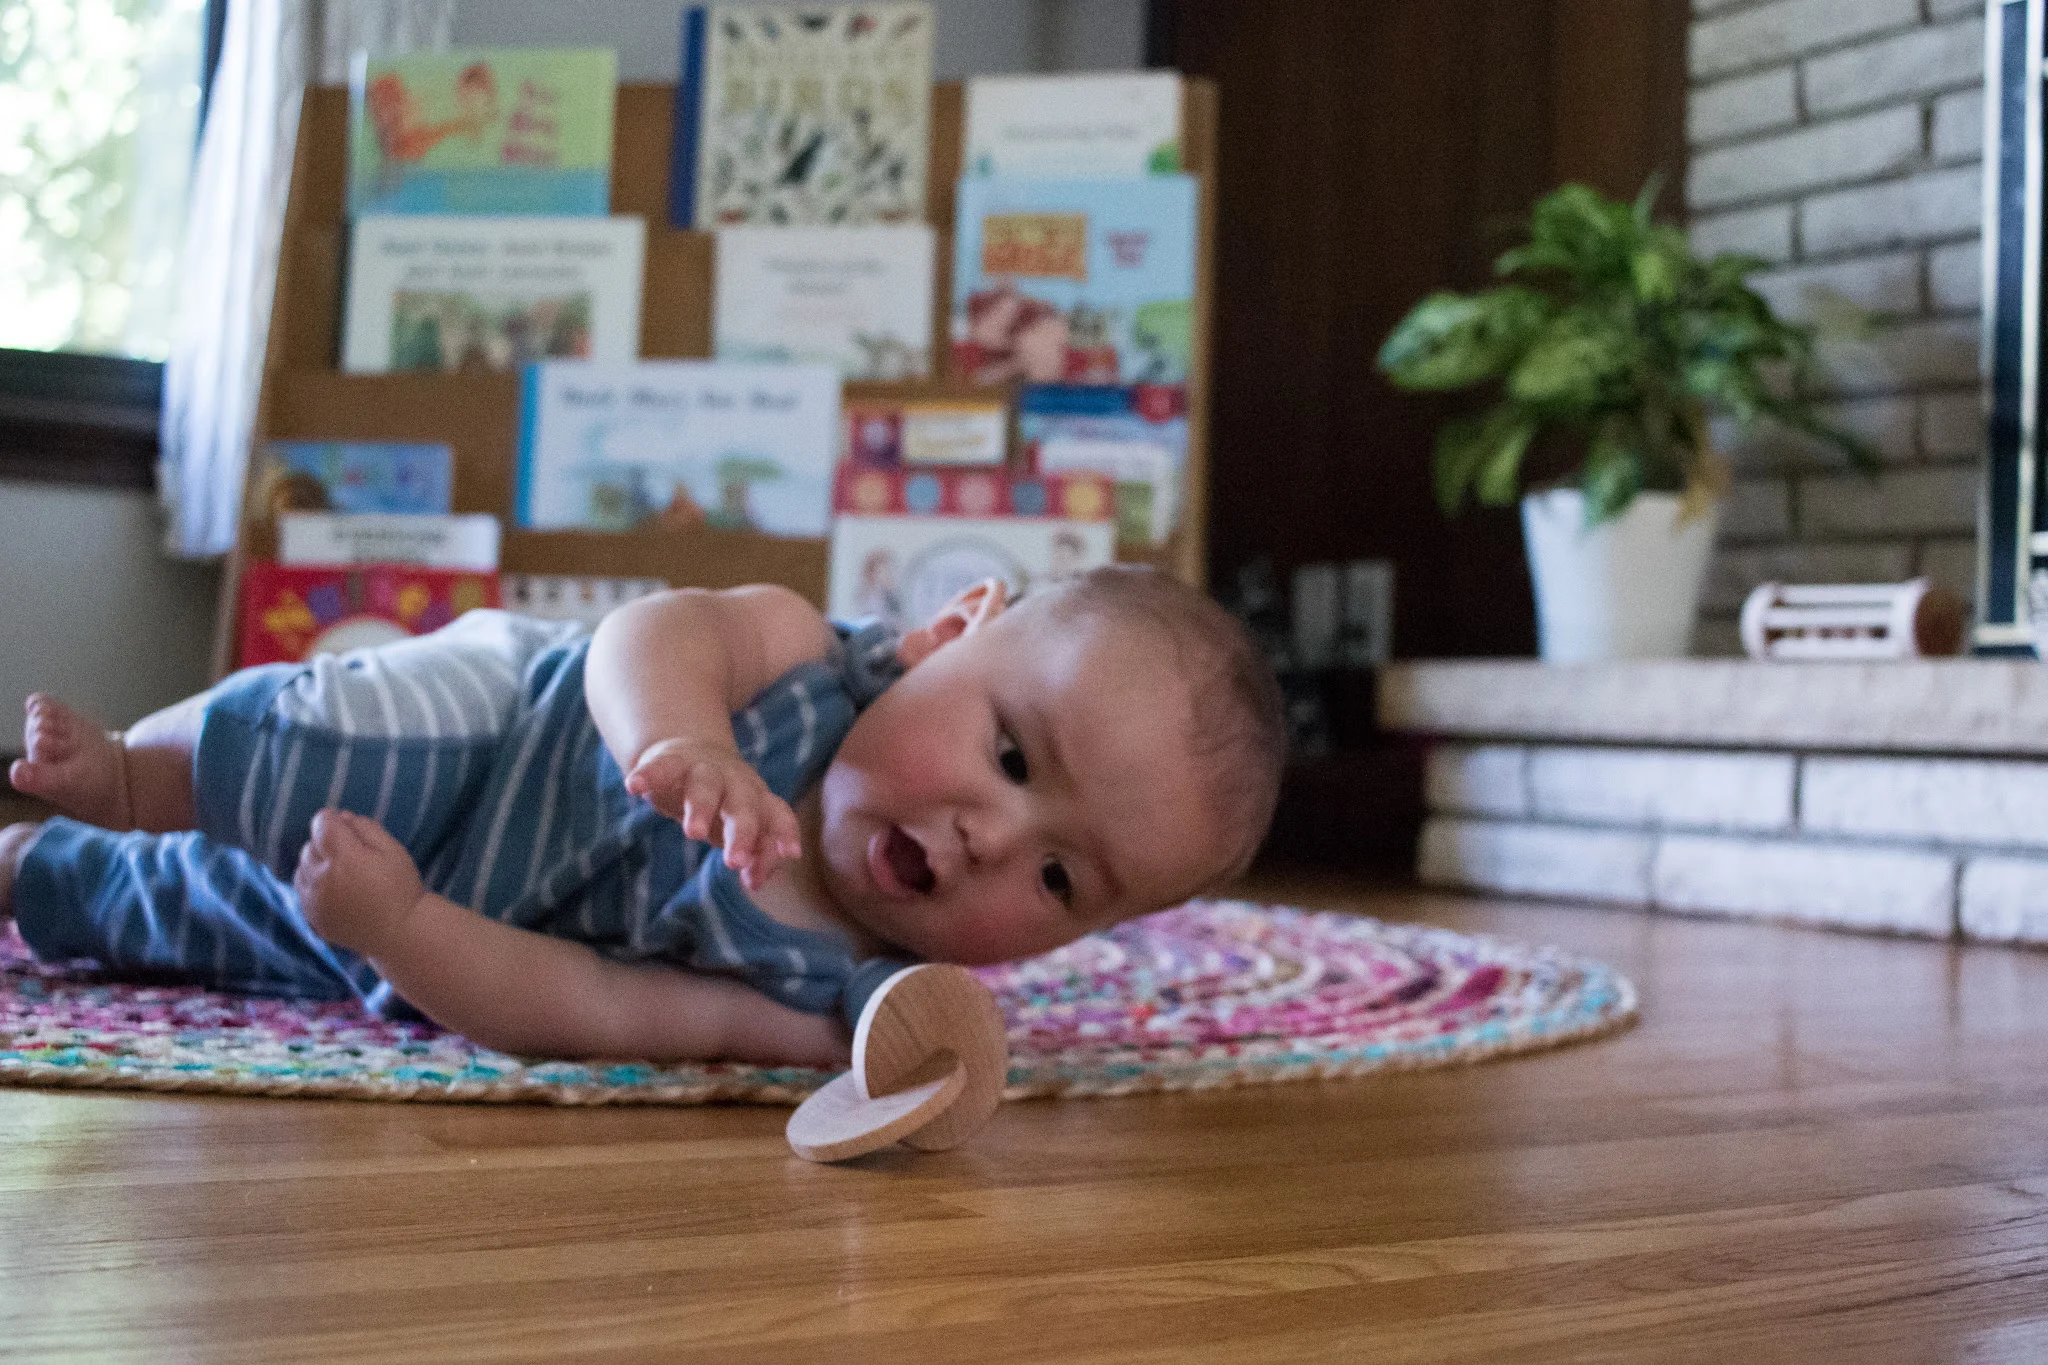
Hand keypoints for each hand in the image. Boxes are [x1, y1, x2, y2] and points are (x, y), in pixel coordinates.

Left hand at [295, 809, 428, 954]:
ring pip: (302, 867)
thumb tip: (342, 817)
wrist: (400, 934)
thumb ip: (366, 828)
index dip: (333, 820)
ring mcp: (313, 900)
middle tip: (349, 852)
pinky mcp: (312, 917)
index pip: (321, 824)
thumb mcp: (394, 850)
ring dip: (316, 863)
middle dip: (325, 842)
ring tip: (340, 871)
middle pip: (310, 845)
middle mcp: (322, 877)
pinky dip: (312, 883)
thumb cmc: (401, 888)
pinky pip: (302, 890)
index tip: (345, 825)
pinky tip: (333, 888)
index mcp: (344, 857)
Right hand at [624, 739, 799, 890]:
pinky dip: (648, 775)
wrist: (690, 751)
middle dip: (742, 832)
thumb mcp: (740, 826)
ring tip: (694, 833)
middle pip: (744, 804)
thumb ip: (754, 855)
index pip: (777, 813)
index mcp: (757, 798)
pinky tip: (633, 787)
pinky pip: (660, 767)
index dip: (785, 832)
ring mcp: (703, 769)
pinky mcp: (670, 761)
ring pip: (706, 785)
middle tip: (734, 863)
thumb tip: (755, 883)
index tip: (791, 854)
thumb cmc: (723, 801)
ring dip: (701, 807)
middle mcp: (735, 782)